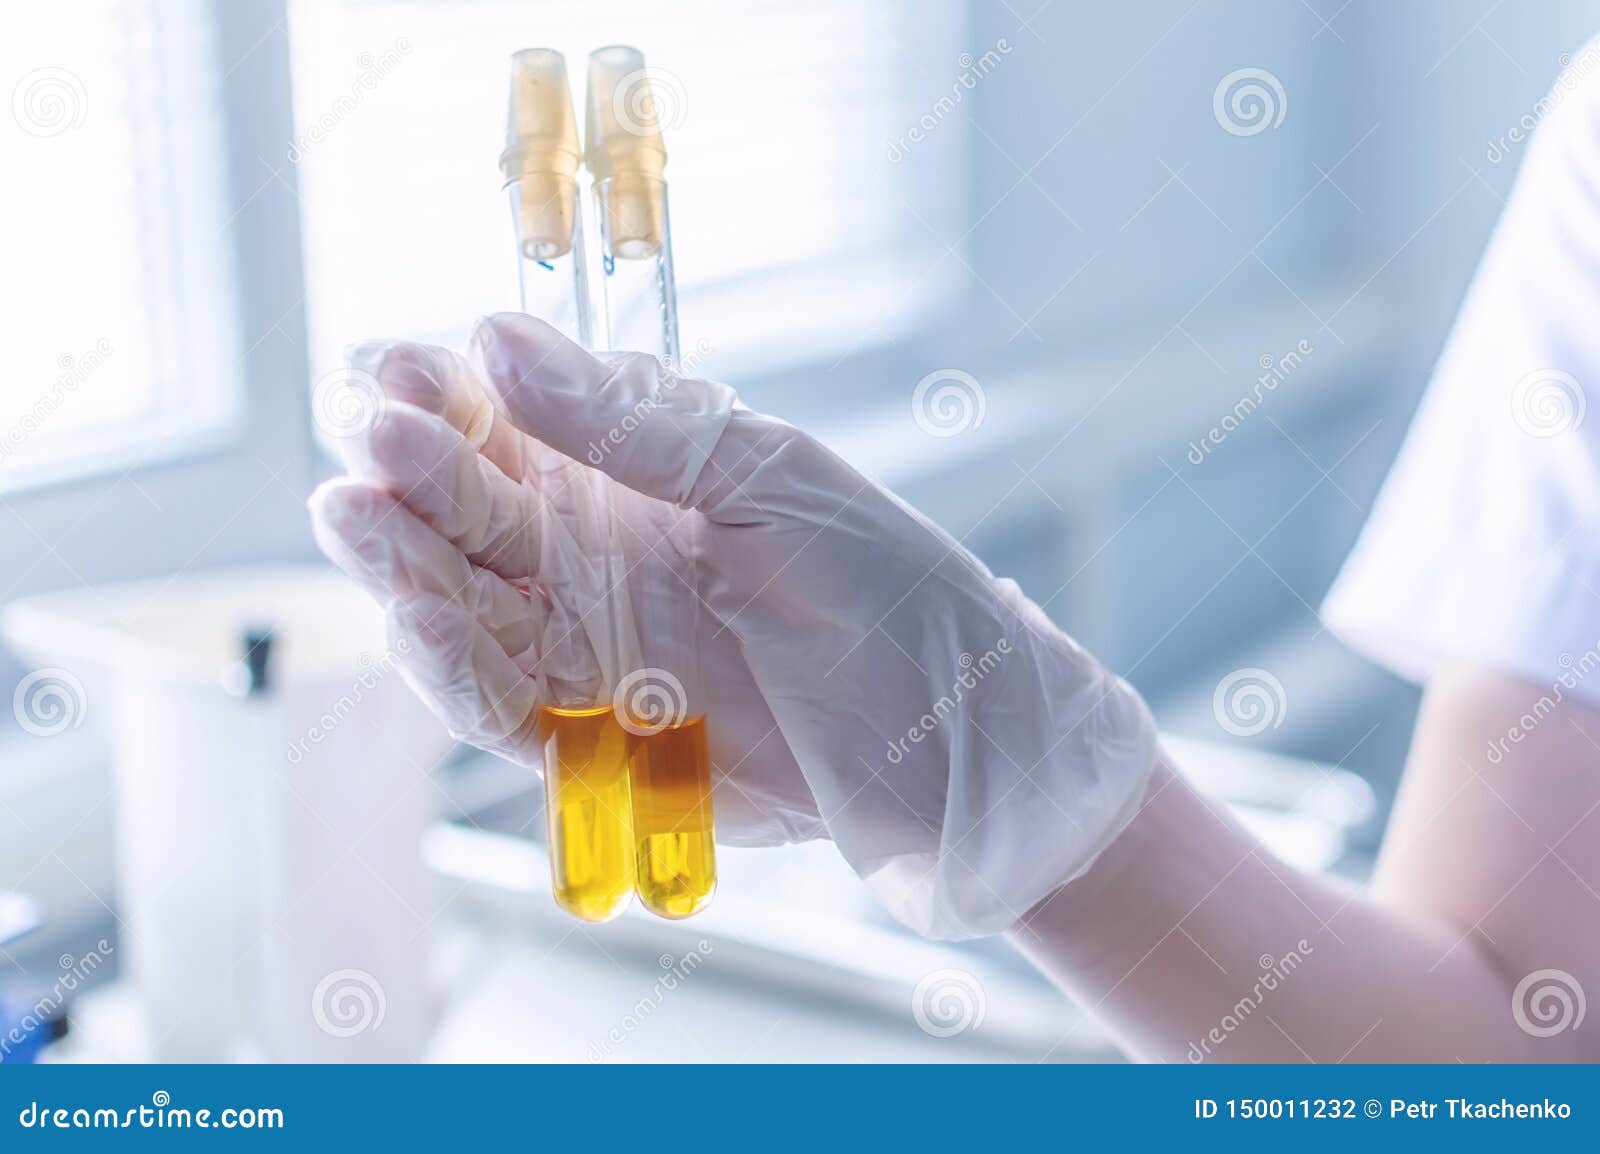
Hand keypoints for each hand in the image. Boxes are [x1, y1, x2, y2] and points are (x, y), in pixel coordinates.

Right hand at [310, 313, 1155, 937]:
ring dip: (405, 567)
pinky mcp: (598, 740)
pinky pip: (505, 704)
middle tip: (367, 440)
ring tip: (352, 515)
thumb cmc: (895, 596)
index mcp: (641, 476)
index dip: (445, 392)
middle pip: (471, 512)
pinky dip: (453, 669)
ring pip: (469, 606)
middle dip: (411, 473)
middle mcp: (601, 557)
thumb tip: (497, 340)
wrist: (965, 754)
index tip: (389, 363)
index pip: (514, 421)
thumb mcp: (773, 484)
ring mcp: (595, 649)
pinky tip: (414, 621)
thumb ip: (634, 428)